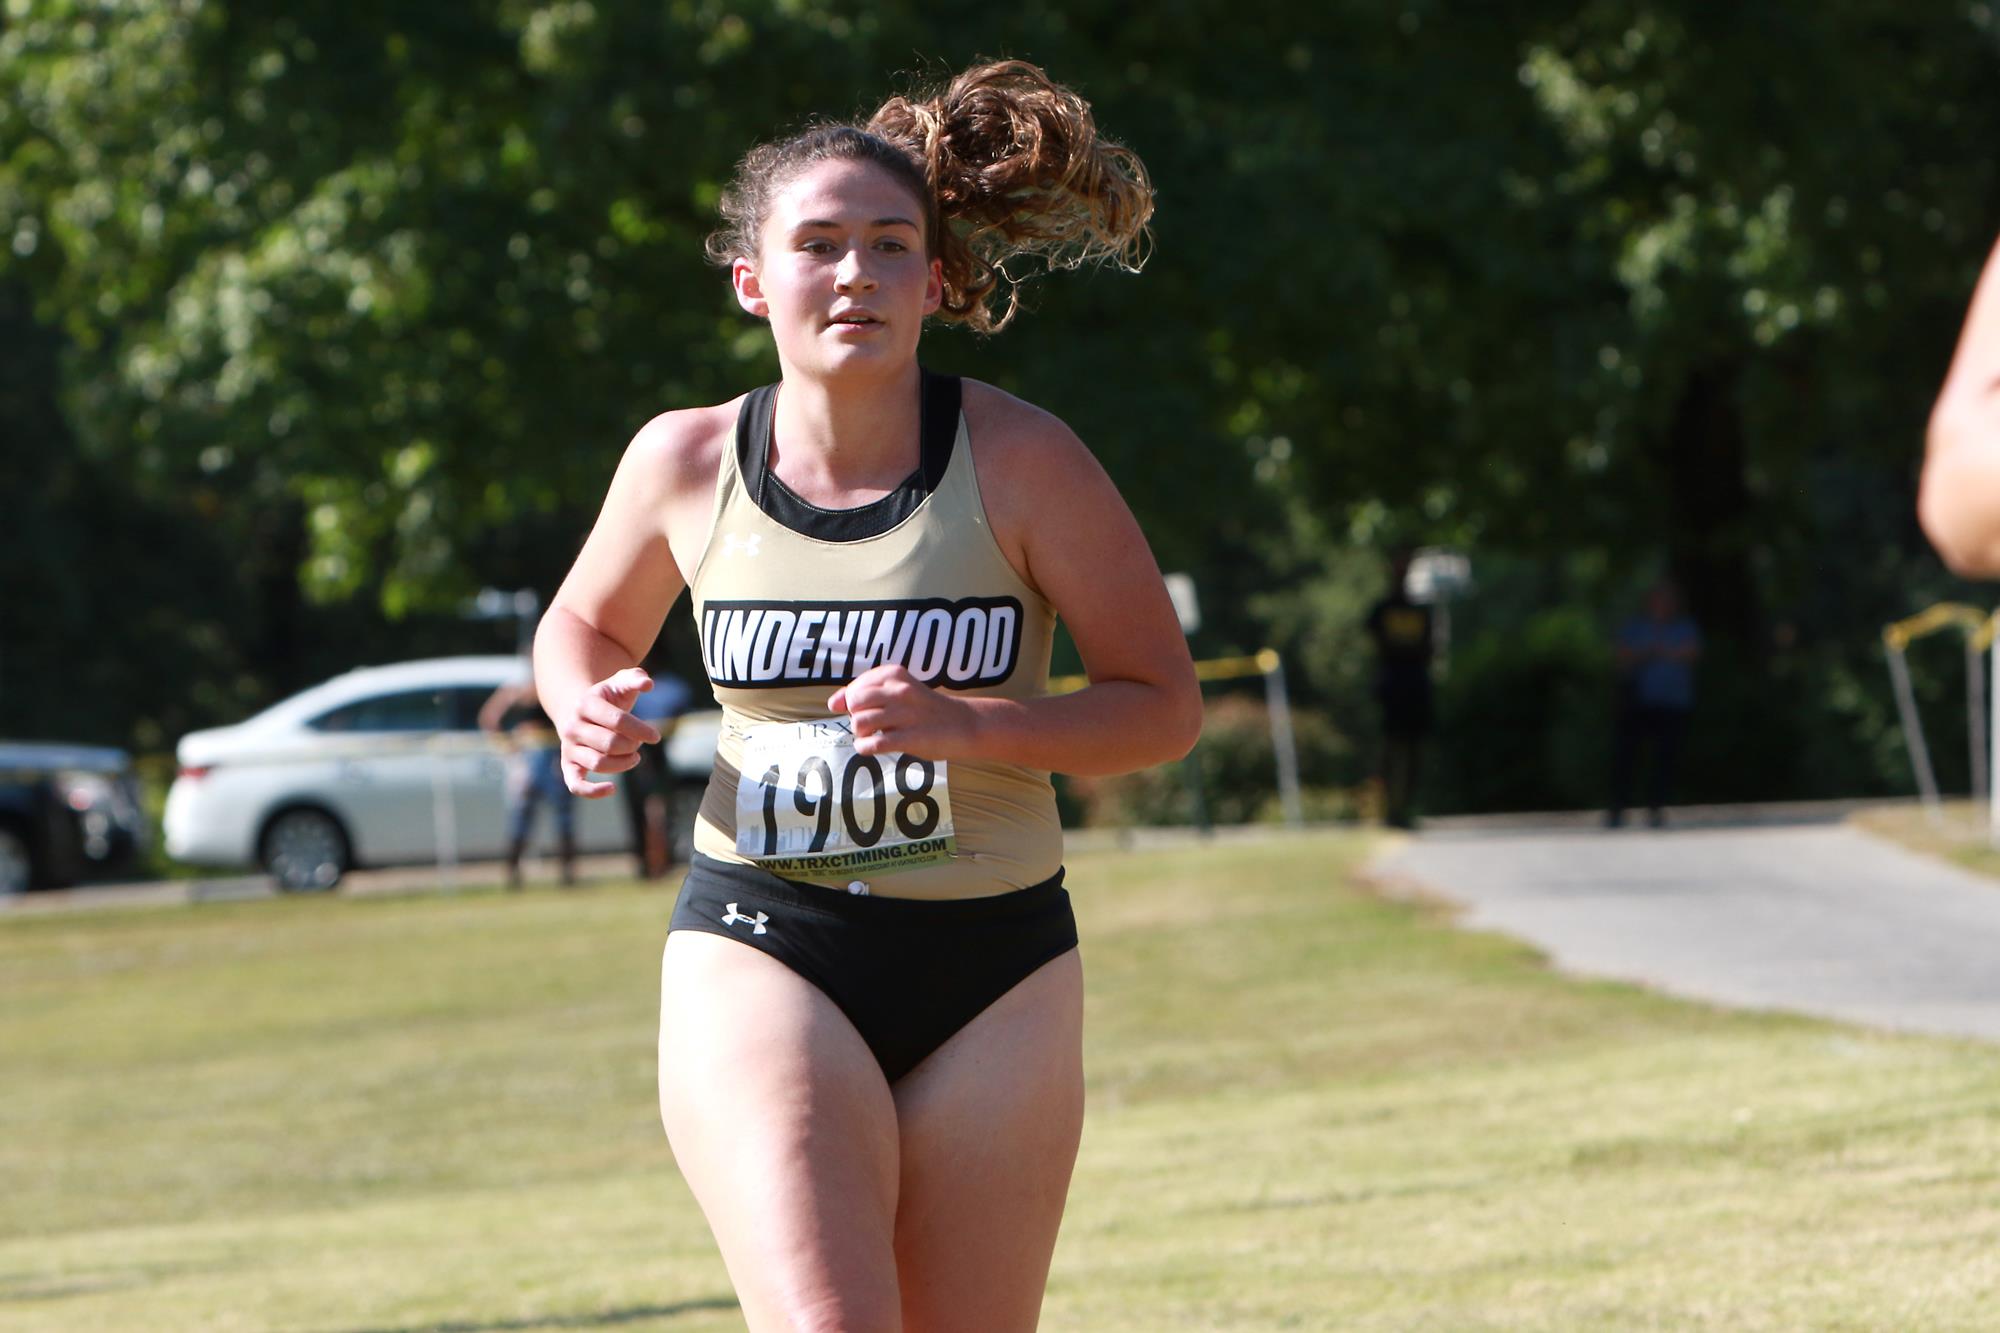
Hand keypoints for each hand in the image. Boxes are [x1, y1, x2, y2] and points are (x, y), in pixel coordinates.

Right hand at [559, 667, 661, 796]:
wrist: (580, 711)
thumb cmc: (608, 698)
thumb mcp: (620, 682)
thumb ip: (635, 678)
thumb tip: (648, 684)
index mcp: (585, 704)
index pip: (617, 721)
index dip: (640, 730)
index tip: (655, 737)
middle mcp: (572, 726)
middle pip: (610, 744)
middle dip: (632, 745)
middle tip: (639, 743)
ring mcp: (568, 747)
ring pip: (598, 763)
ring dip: (623, 764)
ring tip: (634, 757)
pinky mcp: (568, 766)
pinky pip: (575, 785)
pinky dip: (592, 791)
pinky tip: (612, 789)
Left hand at [828, 665, 973, 758]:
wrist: (965, 724)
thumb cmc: (926, 709)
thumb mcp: (901, 690)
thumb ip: (868, 692)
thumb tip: (833, 703)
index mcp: (895, 675)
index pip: (855, 687)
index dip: (851, 702)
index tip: (862, 710)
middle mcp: (899, 691)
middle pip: (854, 703)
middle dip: (855, 717)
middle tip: (869, 725)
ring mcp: (905, 714)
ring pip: (860, 723)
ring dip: (860, 734)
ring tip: (872, 736)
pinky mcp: (911, 737)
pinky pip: (874, 744)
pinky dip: (865, 748)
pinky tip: (873, 748)